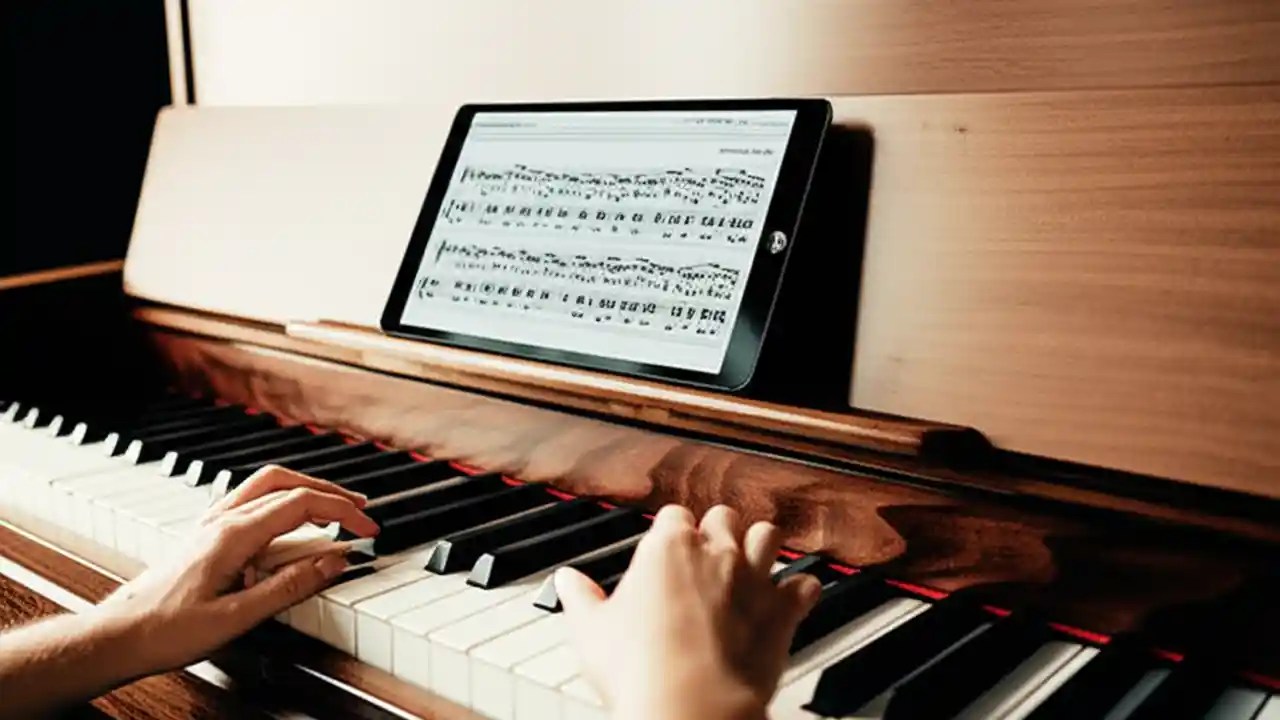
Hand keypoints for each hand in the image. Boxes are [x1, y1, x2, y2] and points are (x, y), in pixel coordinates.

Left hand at [93, 465, 378, 676]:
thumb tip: (333, 561)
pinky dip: (280, 500)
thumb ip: (290, 586)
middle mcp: (220, 520)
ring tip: (332, 508)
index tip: (368, 529)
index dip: (341, 511)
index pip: (300, 503)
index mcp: (232, 535)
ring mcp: (210, 524)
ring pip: (265, 485)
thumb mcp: (238, 617)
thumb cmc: (167, 630)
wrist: (118, 636)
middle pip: (285, 482)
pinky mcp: (205, 535)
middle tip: (360, 511)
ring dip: (304, 489)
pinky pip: (249, 500)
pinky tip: (287, 519)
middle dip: (329, 491)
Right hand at [555, 504, 821, 719]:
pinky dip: (802, 590)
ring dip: (763, 545)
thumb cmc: (639, 669)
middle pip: (724, 515)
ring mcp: (753, 578)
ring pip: (769, 535)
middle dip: (719, 529)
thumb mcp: (591, 631)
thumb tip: (564, 581)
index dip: (671, 531)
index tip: (666, 546)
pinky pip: (805, 584)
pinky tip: (796, 595)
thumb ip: (580, 599)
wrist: (691, 705)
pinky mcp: (782, 610)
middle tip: (710, 550)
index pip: (673, 515)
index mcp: (667, 547)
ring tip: (755, 557)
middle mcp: (714, 551)